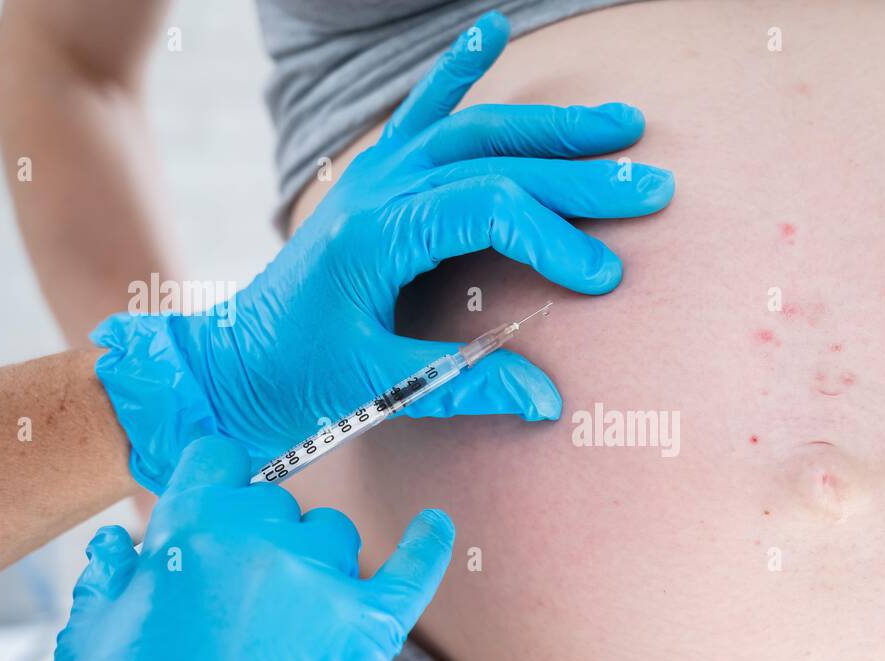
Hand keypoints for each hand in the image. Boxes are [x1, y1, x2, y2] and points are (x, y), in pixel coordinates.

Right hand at [46, 436, 452, 660]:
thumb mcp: (92, 636)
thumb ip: (112, 574)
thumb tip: (123, 539)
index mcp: (192, 530)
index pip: (219, 460)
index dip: (215, 483)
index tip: (219, 499)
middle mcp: (264, 543)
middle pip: (276, 505)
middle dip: (255, 539)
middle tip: (234, 599)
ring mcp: (323, 586)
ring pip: (333, 536)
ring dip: (312, 561)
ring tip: (283, 618)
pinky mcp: (368, 632)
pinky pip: (412, 571)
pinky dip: (428, 545)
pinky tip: (437, 526)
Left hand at [92, 11, 674, 491]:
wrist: (232, 362)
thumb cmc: (298, 381)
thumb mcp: (377, 392)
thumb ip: (463, 389)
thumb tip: (549, 400)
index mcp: (375, 236)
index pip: (486, 210)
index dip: (553, 236)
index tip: (605, 275)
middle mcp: (377, 190)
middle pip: (495, 159)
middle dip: (580, 171)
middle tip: (652, 184)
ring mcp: (375, 175)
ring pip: (475, 128)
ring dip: (551, 125)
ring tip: (623, 122)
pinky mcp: (373, 177)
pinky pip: (421, 111)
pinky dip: (457, 69)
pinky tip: (491, 26)